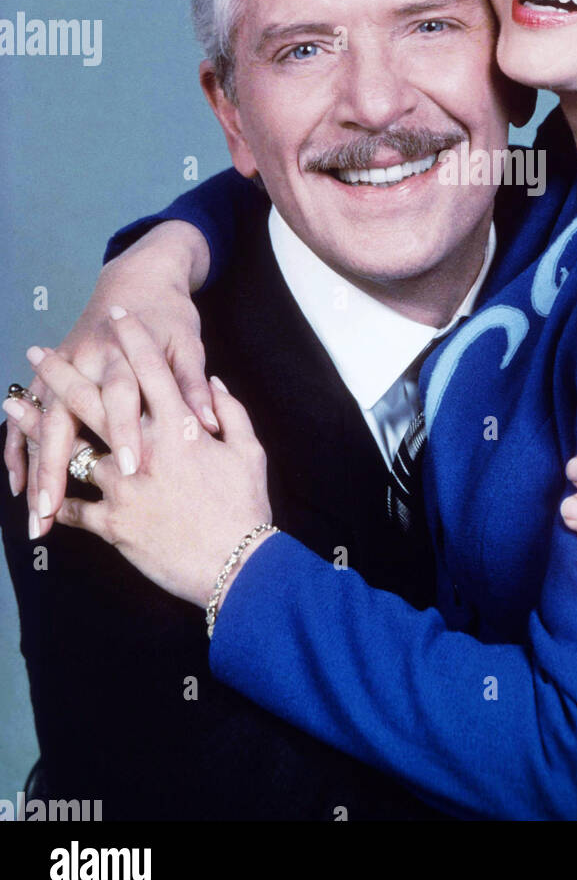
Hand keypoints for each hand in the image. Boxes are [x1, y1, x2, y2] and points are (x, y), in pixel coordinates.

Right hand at [3, 220, 212, 537]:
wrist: (139, 278)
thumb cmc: (169, 317)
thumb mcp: (188, 345)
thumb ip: (192, 386)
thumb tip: (207, 423)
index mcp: (123, 352)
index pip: (122, 395)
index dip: (124, 430)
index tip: (129, 467)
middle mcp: (86, 362)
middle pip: (65, 418)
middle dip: (58, 466)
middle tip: (54, 509)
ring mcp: (63, 370)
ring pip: (42, 425)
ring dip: (37, 470)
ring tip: (37, 514)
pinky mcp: (52, 378)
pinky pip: (30, 419)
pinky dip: (20, 450)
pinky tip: (19, 486)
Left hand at [27, 310, 271, 609]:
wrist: (238, 567)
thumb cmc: (247, 507)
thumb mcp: (250, 453)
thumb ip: (229, 411)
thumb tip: (211, 383)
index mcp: (182, 429)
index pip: (153, 371)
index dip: (134, 338)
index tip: (118, 312)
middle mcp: (146, 451)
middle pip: (95, 401)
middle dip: (64, 372)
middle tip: (40, 351)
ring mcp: (125, 489)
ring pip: (71, 450)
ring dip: (38, 428)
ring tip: (14, 407)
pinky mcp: (114, 526)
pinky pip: (76, 509)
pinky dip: (59, 500)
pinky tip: (37, 489)